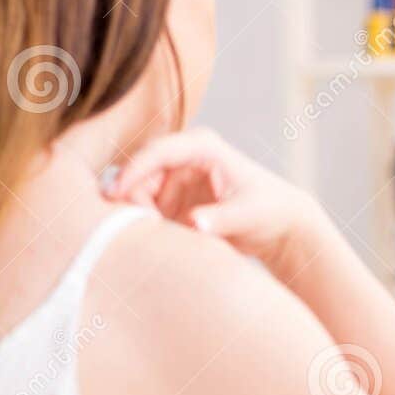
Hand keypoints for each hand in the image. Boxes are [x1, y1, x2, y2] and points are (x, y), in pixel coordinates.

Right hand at [106, 128, 330, 271]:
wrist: (280, 223)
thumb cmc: (270, 210)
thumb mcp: (248, 214)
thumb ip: (221, 219)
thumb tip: (195, 223)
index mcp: (203, 147)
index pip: (158, 152)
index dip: (133, 171)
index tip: (114, 194)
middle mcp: (183, 158)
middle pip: (140, 175)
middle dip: (132, 203)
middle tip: (137, 235)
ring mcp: (174, 179)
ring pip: (137, 196)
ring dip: (138, 218)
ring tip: (153, 245)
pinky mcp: (171, 200)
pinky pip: (146, 212)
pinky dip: (146, 228)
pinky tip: (156, 247)